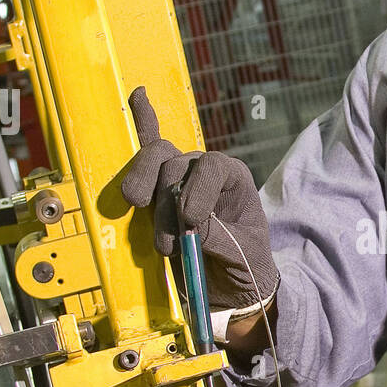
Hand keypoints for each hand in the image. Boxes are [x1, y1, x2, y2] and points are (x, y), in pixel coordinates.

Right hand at [121, 86, 278, 310]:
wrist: (234, 290)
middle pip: (175, 162)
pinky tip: (139, 97)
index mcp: (234, 179)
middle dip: (166, 199)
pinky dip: (143, 122)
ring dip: (143, 192)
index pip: (212, 166)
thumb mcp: (243, 256)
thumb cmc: (246, 267)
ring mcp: (177, 181)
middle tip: (166, 241)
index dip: (197, 189)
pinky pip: (149, 150)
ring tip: (156, 239)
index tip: (190, 221)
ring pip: (153, 162)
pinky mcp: (156, 195)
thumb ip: (218, 238)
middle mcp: (204, 172)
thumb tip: (187, 224)